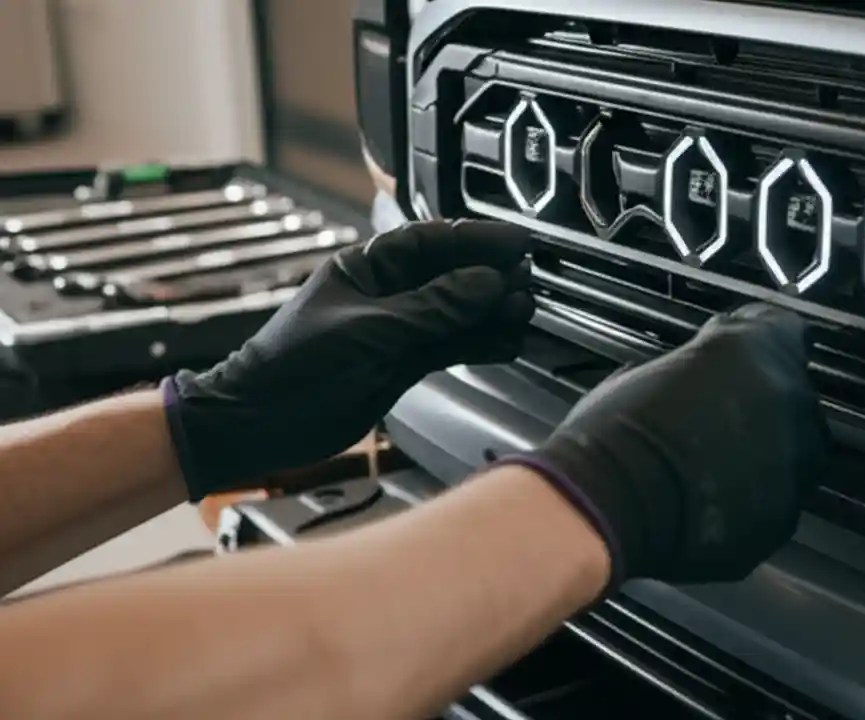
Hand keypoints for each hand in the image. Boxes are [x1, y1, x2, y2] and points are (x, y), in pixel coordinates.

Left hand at [165, 220, 533, 498]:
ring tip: (525, 313)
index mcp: (366, 267)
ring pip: (456, 314)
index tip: (516, 242)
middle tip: (529, 279)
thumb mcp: (369, 331)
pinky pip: (450, 347)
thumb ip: (432, 307)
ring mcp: (396, 330)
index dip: (475, 239)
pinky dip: (480, 346)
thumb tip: (486, 283)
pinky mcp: (402, 364)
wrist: (258, 423)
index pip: (430, 241)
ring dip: (491, 314)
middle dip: (491, 276)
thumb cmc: (292, 366)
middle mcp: (385, 294)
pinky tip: (507, 344)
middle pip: (450, 275)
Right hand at [504, 304, 826, 586]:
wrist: (607, 508)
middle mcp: (790, 401)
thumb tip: (690, 379)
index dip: (761, 349)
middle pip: (793, 398)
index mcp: (757, 350)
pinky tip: (711, 509)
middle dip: (762, 409)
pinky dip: (752, 505)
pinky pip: (776, 504)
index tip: (737, 366)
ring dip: (764, 459)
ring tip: (713, 474)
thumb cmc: (616, 429)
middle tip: (715, 426)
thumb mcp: (649, 373)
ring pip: (793, 455)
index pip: (785, 332)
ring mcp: (796, 464)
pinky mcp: (785, 519)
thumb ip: (692, 370)